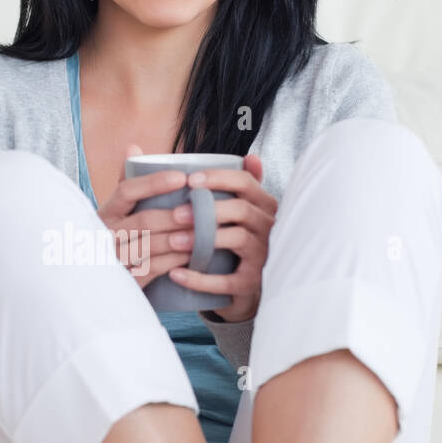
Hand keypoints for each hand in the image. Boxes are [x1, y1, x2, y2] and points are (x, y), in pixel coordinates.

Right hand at [97, 144, 202, 291]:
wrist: (99, 284)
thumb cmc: (117, 239)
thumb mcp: (116, 213)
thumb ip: (127, 183)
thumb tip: (133, 147)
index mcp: (105, 213)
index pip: (126, 191)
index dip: (154, 183)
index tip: (182, 178)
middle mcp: (106, 235)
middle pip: (142, 220)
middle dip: (173, 216)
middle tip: (198, 211)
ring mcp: (114, 260)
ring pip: (149, 246)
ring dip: (179, 239)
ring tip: (203, 232)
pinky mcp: (125, 282)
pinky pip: (152, 269)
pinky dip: (175, 261)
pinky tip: (193, 255)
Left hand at [167, 154, 277, 321]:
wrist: (246, 287)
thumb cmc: (237, 241)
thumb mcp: (242, 212)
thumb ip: (241, 185)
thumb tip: (250, 156)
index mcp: (263, 205)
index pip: (246, 182)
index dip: (218, 178)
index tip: (190, 180)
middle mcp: (268, 228)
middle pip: (241, 209)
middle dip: (206, 209)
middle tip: (175, 213)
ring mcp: (263, 257)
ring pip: (237, 239)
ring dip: (202, 240)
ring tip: (173, 241)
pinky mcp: (251, 284)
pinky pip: (226, 281)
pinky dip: (199, 279)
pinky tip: (175, 274)